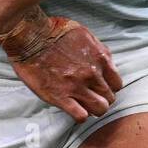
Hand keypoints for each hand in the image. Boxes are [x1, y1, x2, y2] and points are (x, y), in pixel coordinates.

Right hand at [0, 13, 123, 120]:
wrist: (30, 35)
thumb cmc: (55, 31)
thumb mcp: (85, 34)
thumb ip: (99, 50)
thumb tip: (105, 62)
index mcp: (100, 58)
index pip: (117, 83)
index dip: (109, 87)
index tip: (100, 86)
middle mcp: (92, 74)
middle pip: (109, 98)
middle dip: (101, 98)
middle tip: (91, 96)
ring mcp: (76, 86)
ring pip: (99, 109)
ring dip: (94, 109)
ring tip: (84, 105)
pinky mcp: (60, 96)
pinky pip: (80, 116)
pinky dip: (80, 116)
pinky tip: (74, 109)